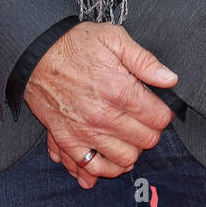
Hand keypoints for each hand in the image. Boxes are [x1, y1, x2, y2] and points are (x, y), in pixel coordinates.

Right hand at [24, 22, 177, 188]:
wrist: (35, 53)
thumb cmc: (75, 43)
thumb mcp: (113, 38)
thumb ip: (144, 60)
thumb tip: (170, 79)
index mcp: (120, 91)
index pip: (159, 119)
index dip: (164, 113)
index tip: (159, 106)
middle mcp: (104, 117)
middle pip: (146, 141)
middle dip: (150, 130)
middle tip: (143, 119)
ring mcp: (84, 132)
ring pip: (124, 160)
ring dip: (131, 150)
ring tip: (128, 136)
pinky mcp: (67, 140)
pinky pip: (91, 168)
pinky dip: (103, 168)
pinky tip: (108, 157)